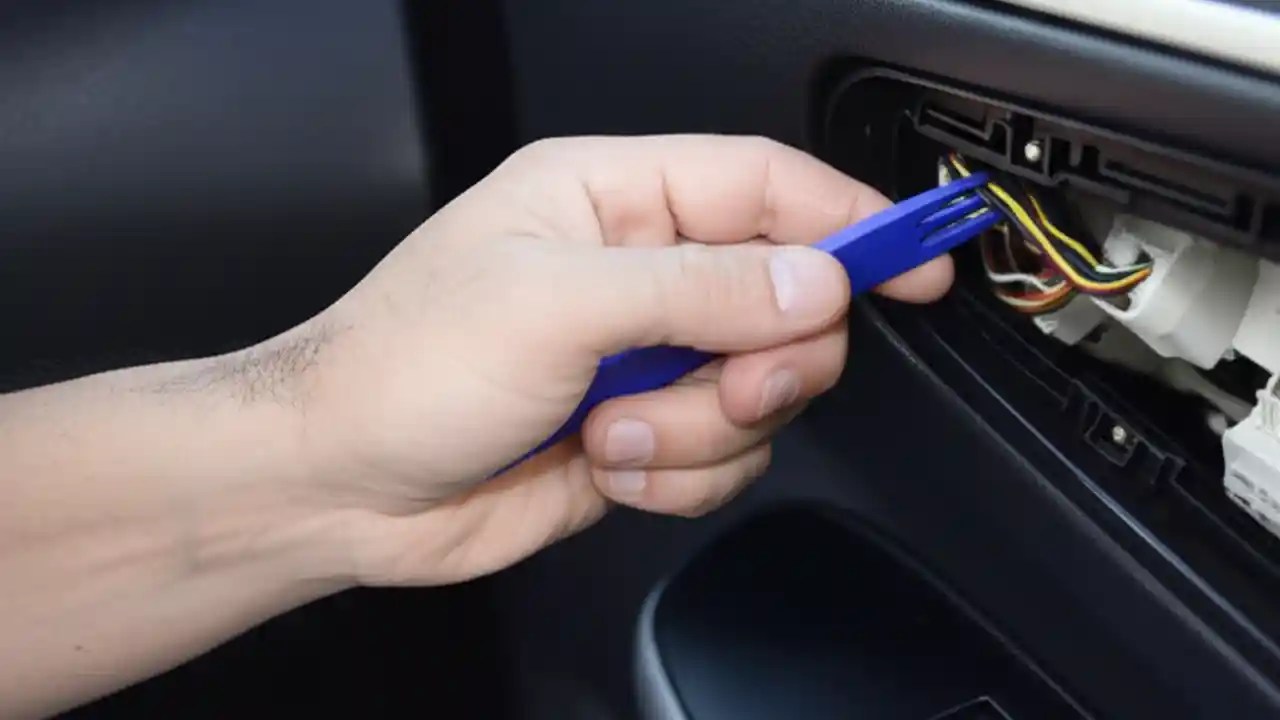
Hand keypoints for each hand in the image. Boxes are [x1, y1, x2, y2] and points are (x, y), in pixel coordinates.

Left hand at [284, 135, 951, 585]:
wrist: (340, 484)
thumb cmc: (403, 367)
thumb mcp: (553, 305)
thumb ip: (697, 287)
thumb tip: (812, 281)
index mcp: (611, 199)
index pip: (765, 186)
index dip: (852, 219)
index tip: (919, 257)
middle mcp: (637, 274)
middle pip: (785, 300)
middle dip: (765, 358)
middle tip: (728, 381)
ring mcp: (644, 359)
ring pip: (760, 393)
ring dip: (699, 428)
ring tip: (615, 428)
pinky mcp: (643, 434)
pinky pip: (723, 457)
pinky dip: (676, 474)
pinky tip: (605, 462)